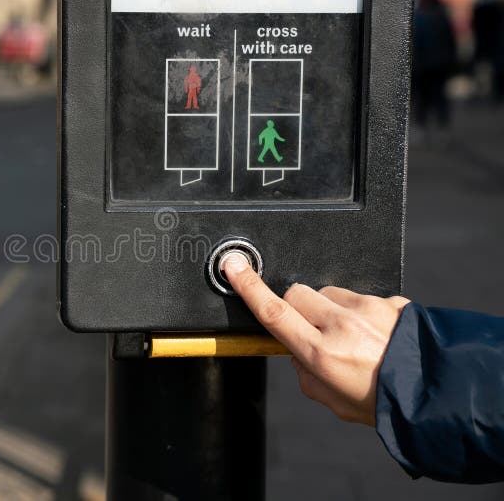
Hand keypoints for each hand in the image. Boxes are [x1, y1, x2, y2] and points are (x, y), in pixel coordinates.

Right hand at [224, 254, 410, 425]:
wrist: (438, 396)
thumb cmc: (385, 405)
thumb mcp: (333, 402)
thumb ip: (306, 375)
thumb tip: (297, 354)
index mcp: (322, 354)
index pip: (274, 312)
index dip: (248, 287)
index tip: (234, 267)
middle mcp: (342, 325)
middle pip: (297, 292)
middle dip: (296, 307)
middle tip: (312, 329)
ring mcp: (369, 309)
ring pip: (329, 292)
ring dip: (331, 309)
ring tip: (353, 338)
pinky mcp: (391, 301)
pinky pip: (362, 298)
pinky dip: (361, 314)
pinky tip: (377, 336)